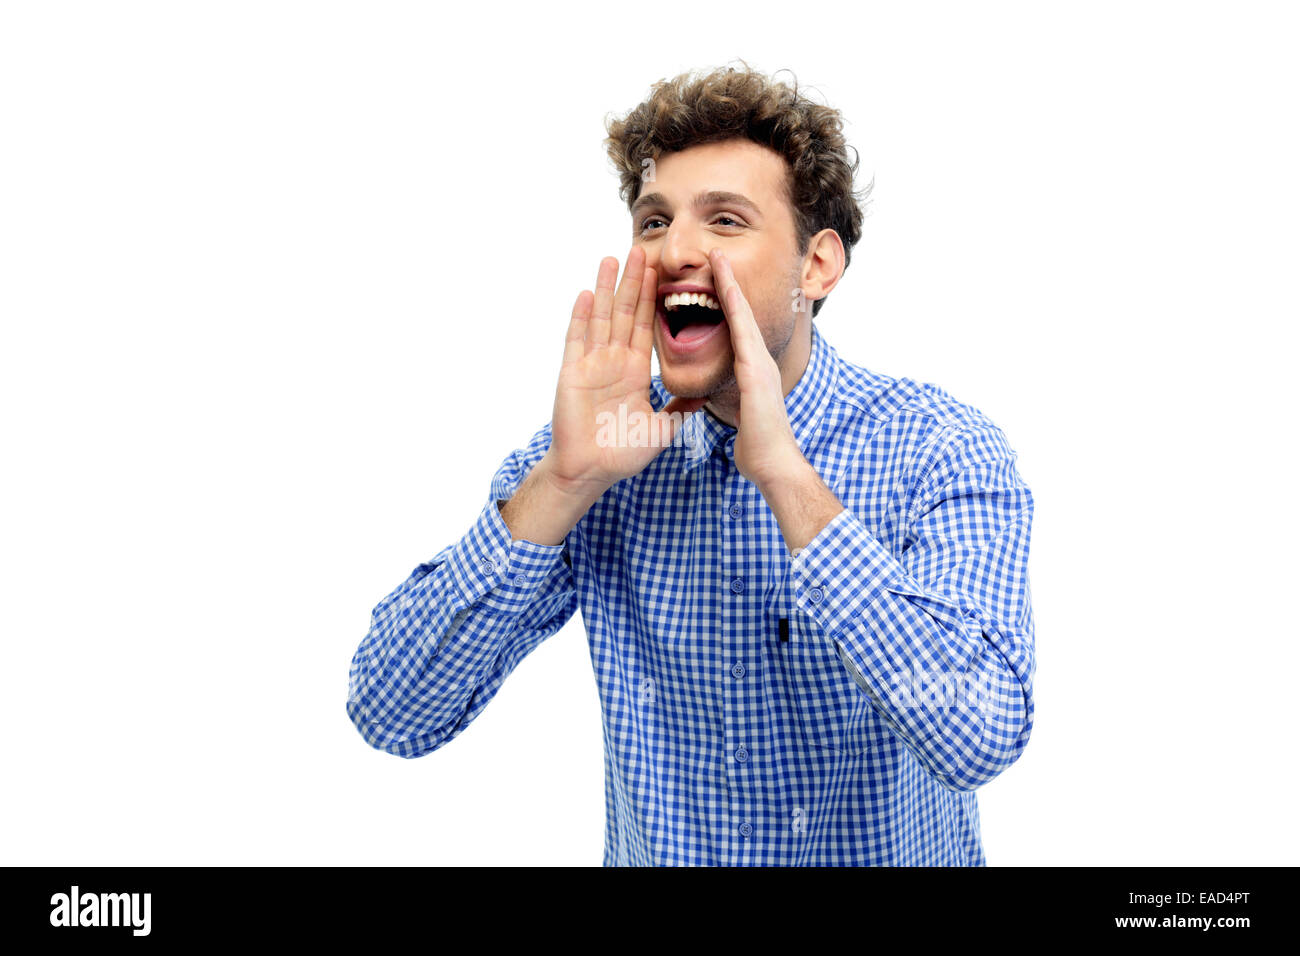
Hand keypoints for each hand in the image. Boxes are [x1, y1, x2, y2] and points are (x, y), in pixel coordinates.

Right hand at [542, 246, 707, 501]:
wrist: (590, 472)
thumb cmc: (621, 454)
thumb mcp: (661, 430)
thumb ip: (680, 410)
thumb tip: (706, 396)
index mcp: (634, 372)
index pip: (646, 327)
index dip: (653, 300)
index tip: (661, 274)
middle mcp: (613, 363)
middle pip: (625, 314)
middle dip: (633, 283)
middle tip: (641, 250)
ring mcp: (591, 365)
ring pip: (602, 318)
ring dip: (607, 289)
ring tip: (613, 258)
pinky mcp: (572, 373)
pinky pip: (577, 340)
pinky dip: (582, 317)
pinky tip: (589, 293)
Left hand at [709, 248, 803, 488]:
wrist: (774, 463)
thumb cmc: (758, 445)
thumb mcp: (742, 413)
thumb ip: (738, 399)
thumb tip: (732, 399)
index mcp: (752, 369)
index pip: (735, 327)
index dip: (725, 301)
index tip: (713, 277)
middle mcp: (758, 360)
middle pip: (741, 312)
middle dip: (729, 281)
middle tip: (716, 251)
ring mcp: (760, 363)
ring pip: (743, 315)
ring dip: (731, 285)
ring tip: (718, 257)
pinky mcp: (756, 372)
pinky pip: (743, 333)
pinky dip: (735, 309)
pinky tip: (725, 289)